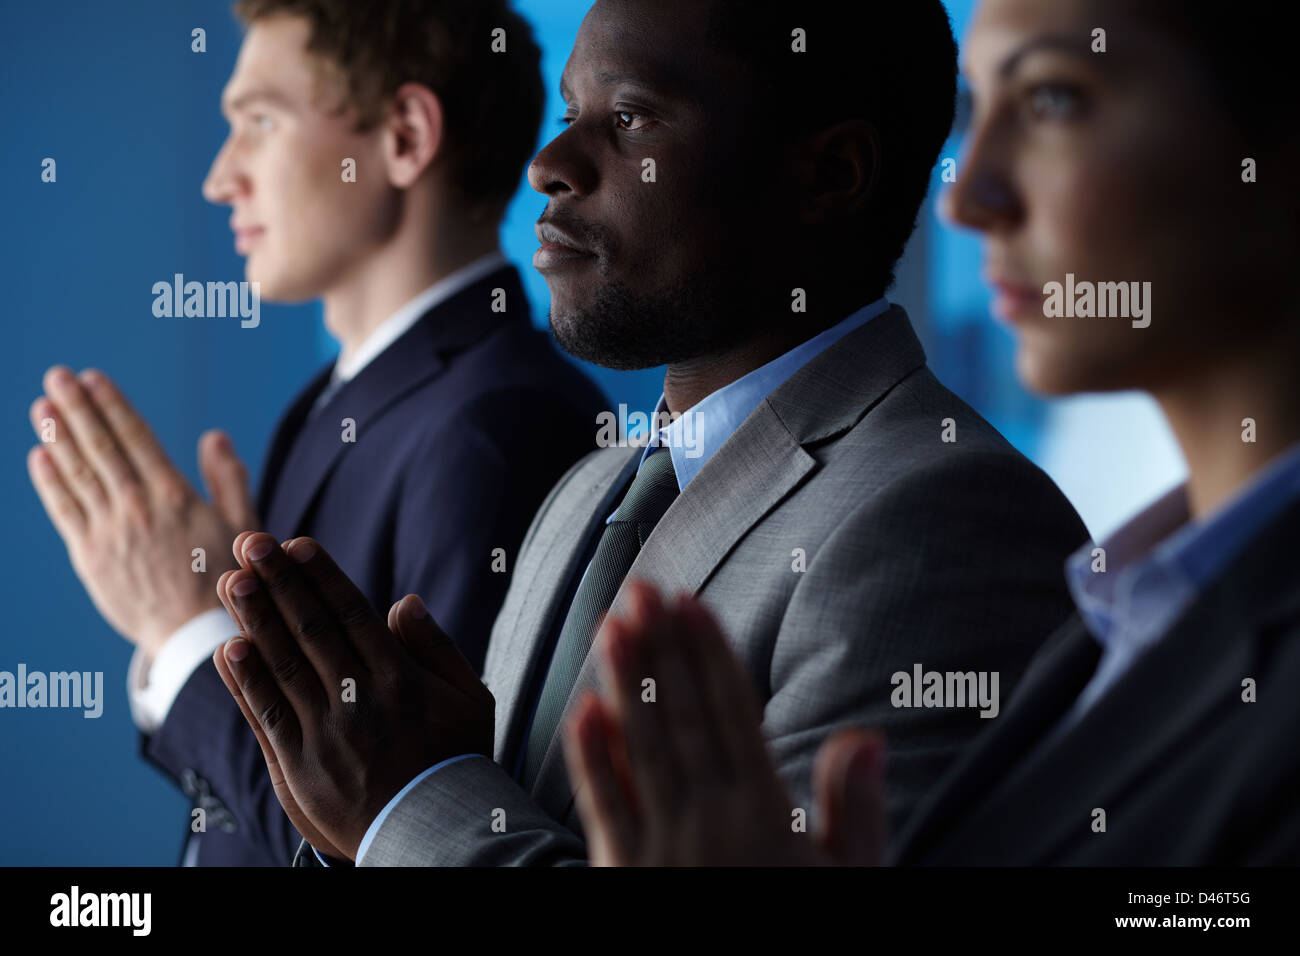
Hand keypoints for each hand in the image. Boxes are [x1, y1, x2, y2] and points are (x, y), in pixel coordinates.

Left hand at [27, 367, 257, 656]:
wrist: (197, 635)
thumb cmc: (228, 579)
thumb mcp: (243, 524)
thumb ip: (229, 478)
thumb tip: (214, 436)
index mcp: (176, 496)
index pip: (136, 438)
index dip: (112, 405)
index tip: (94, 378)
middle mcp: (139, 508)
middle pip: (101, 448)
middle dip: (77, 408)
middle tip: (58, 376)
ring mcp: (111, 532)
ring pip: (78, 474)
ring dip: (57, 436)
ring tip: (41, 405)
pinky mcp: (91, 557)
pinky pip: (64, 512)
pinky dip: (50, 482)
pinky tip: (39, 456)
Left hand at [211, 532, 493, 860]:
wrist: (435, 833)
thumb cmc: (456, 760)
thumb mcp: (471, 699)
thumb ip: (437, 648)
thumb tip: (404, 602)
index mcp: (401, 679)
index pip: (353, 616)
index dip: (322, 577)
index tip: (297, 544)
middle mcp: (361, 700)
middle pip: (312, 631)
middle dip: (279, 584)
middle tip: (251, 544)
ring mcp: (327, 734)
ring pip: (283, 666)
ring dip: (254, 620)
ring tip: (230, 580)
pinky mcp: (299, 766)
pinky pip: (267, 715)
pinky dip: (246, 681)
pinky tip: (229, 648)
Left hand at [561, 580, 886, 865]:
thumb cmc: (806, 936)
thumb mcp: (852, 882)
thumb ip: (854, 812)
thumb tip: (865, 738)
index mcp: (767, 814)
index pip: (733, 714)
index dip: (710, 654)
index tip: (692, 602)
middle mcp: (711, 821)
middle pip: (682, 718)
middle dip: (662, 649)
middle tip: (643, 590)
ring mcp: (663, 848)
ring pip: (641, 748)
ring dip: (624, 682)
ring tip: (612, 625)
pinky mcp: (625, 877)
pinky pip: (605, 811)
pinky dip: (592, 759)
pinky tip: (582, 710)